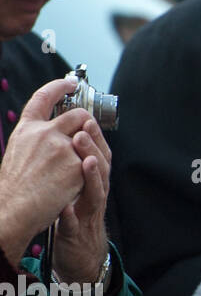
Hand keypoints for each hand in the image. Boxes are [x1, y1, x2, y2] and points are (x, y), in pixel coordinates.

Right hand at [0, 77, 87, 266]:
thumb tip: (54, 131)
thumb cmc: (15, 188)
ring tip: (70, 171)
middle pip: (79, 115)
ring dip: (86, 152)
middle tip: (84, 137)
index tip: (71, 84)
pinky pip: (91, 163)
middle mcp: (45, 133)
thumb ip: (37, 138)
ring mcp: (63, 147)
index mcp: (27, 129)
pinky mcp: (77, 164)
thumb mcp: (18, 152)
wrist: (14, 211)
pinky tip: (70, 185)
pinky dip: (85, 173)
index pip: (44, 97)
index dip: (59, 87)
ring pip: (89, 141)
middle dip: (86, 124)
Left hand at [51, 110, 112, 284]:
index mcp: (94, 183)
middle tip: (82, 132)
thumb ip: (77, 166)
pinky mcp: (75, 234)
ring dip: (91, 177)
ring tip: (84, 161)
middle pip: (101, 170)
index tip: (86, 119)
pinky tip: (65, 208)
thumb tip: (73, 135)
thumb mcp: (78, 188)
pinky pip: (75, 225)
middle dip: (94, 150)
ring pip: (94, 194)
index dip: (96, 138)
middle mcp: (95, 195)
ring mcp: (88, 214)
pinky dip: (71, 216)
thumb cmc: (76, 217)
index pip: (100, 155)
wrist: (82, 256)